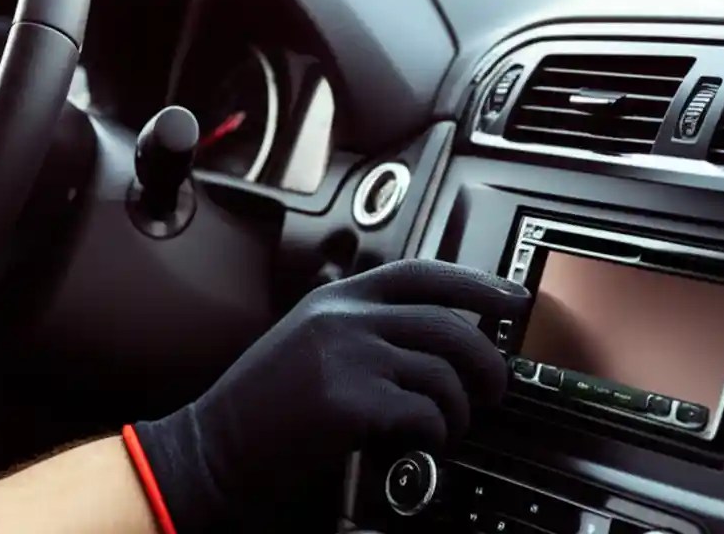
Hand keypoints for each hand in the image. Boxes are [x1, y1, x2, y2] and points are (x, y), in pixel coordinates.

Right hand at [133, 259, 528, 531]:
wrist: (210, 450)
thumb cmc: (262, 409)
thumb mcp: (310, 344)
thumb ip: (363, 330)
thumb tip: (439, 342)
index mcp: (336, 299)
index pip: (422, 274)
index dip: (477, 283)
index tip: (513, 298)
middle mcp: (343, 317)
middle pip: (447, 324)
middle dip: (486, 360)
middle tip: (495, 388)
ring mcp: (344, 355)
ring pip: (442, 372)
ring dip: (459, 409)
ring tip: (448, 429)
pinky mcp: (347, 401)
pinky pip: (423, 412)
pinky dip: (433, 434)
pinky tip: (418, 445)